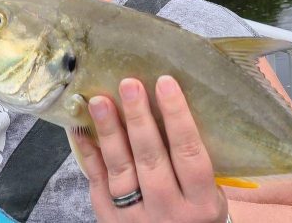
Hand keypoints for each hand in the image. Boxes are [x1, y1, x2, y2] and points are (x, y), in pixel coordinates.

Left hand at [75, 76, 228, 222]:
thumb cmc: (196, 215)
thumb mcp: (210, 196)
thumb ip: (193, 164)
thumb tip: (168, 107)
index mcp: (201, 204)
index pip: (189, 154)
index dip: (177, 116)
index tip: (165, 83)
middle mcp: (168, 212)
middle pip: (151, 159)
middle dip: (138, 119)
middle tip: (129, 85)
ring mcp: (137, 220)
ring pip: (121, 171)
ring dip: (109, 133)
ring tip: (100, 102)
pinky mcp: (111, 222)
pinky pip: (97, 184)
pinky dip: (89, 155)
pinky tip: (82, 130)